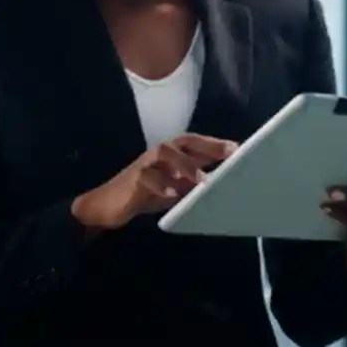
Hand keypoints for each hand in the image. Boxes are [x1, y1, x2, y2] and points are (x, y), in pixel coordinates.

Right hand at [71, 133, 237, 231]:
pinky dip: (160, 184)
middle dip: (206, 146)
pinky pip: (147, 178)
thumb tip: (222, 183)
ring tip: (201, 180)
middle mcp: (159, 155)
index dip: (215, 144)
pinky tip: (172, 194)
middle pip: (183, 141)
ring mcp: (145, 165)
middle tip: (229, 154)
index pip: (195, 143)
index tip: (238, 148)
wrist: (108, 205)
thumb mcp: (174, 188)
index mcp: (171, 156)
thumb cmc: (146, 193)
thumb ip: (193, 183)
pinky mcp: (133, 180)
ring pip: (164, 154)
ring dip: (184, 164)